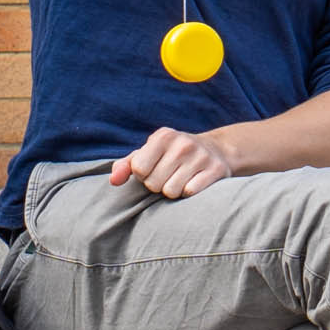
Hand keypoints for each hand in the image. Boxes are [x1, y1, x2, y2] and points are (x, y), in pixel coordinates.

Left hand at [109, 127, 236, 198]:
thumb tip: (113, 180)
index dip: (144, 175)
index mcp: (163, 136)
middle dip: (158, 185)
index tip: (153, 169)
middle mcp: (183, 144)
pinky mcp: (216, 170)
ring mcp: (201, 156)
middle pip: (154, 183)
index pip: (139, 169)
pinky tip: (194, 183)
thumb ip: (126, 166)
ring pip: (172, 192)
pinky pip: (190, 193)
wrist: (216, 150)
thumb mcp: (149, 154)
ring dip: (174, 191)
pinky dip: (189, 193)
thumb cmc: (172, 155)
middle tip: (169, 176)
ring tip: (181, 179)